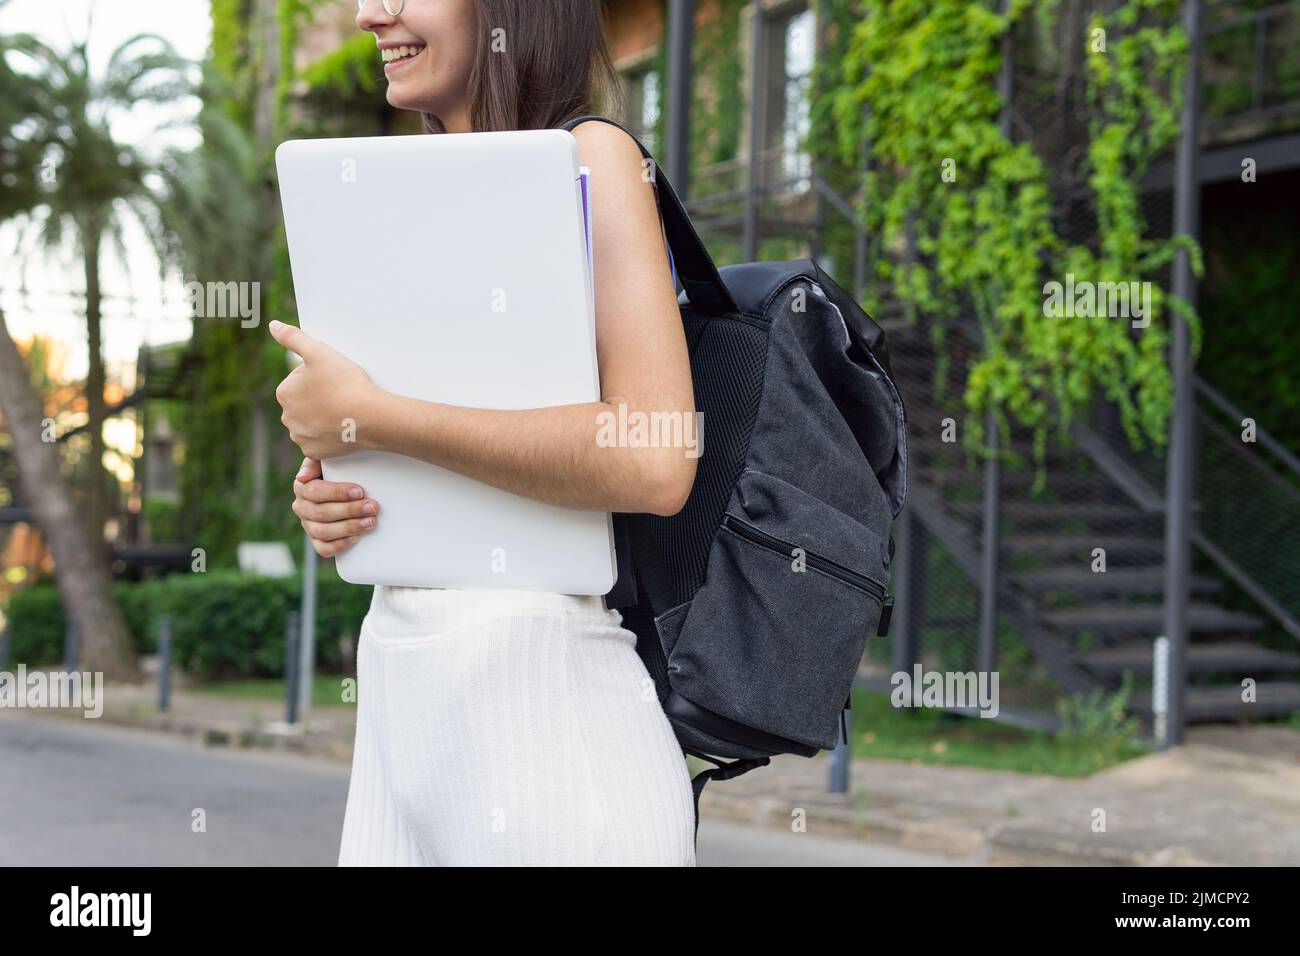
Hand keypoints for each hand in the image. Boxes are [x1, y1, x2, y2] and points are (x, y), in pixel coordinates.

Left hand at [270, 320, 377, 459]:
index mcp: (284, 392)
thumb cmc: (345, 383)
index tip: (334, 379)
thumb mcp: (318, 351)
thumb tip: (272, 325)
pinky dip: (327, 435)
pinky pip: (318, 442)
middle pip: (304, 402)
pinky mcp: (314, 452)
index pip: (300, 380)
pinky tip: (341, 427)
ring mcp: (300, 437)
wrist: (370, 416)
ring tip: (343, 411)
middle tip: (341, 394)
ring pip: (310, 422)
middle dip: (318, 398)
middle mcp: (287, 417)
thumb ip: (293, 337)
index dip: (320, 376)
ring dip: (322, 416)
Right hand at [291, 457, 379, 557]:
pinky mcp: (316, 541)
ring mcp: (308, 525)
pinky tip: (356, 538)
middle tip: (372, 507)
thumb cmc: (337, 471)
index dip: (337, 492)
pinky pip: (324, 549)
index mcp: (302, 487)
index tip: (359, 491)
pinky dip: (340, 545)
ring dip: (349, 527)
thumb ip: (316, 460)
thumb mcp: (328, 460)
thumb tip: (302, 476)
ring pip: (323, 531)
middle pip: (322, 513)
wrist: (342, 491)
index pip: (315, 491)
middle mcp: (301, 507)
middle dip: (350, 510)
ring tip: (370, 522)